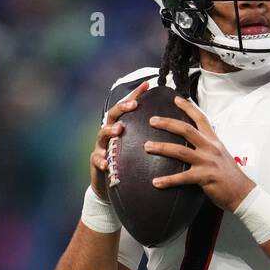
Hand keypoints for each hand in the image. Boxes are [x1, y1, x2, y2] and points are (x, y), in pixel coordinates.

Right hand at [89, 79, 149, 199]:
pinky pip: (97, 160)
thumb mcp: (137, 148)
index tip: (147, 85)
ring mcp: (101, 147)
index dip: (135, 95)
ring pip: (102, 134)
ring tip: (119, 129)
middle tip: (133, 105)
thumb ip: (148, 136)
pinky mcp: (96, 163)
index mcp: (120, 127)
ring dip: (110, 130)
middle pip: (112, 115)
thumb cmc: (127, 163)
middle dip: (122, 108)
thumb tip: (173, 125)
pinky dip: (101, 161)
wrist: (109, 184)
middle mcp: (109, 134)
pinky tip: (107, 164)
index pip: (127, 107)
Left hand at [144, 95, 254, 213]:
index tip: (176, 99)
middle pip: (186, 130)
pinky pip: (182, 178)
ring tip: (147, 146)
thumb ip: (208, 147)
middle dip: (168, 123)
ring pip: (180, 151)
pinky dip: (168, 180)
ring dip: (161, 147)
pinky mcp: (205, 177)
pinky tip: (156, 182)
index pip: (201, 118)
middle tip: (152, 121)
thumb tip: (194, 144)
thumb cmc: (231, 176)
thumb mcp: (221, 155)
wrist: (243, 193)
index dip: (188, 107)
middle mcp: (210, 148)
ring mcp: (207, 162)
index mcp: (214, 141)